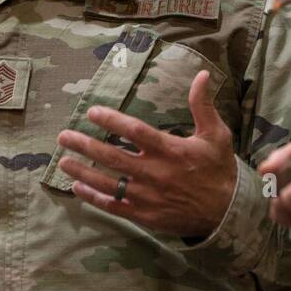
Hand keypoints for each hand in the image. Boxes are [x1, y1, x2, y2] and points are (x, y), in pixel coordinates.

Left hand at [57, 70, 236, 238]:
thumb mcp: (216, 134)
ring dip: (82, 172)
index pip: (135, 131)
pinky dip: (94, 197)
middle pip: (112, 157)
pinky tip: (78, 188)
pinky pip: (114, 206)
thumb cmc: (218, 169)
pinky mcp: (145, 215)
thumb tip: (201, 75)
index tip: (92, 111)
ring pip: (108, 183)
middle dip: (85, 145)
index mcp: (171, 150)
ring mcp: (148, 196)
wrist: (227, 212)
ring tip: (63, 161)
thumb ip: (203, 104)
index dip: (112, 121)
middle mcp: (155, 173)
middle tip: (63, 136)